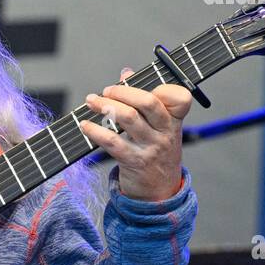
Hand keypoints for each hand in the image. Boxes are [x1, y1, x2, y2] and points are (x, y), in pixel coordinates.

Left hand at [79, 66, 191, 201]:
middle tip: (106, 90)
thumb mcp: (158, 126)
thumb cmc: (155, 150)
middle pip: (148, 102)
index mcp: (174, 119)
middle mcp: (166, 132)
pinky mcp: (134, 161)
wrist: (159, 191)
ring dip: (105, 106)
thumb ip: (144, 98)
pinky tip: (85, 125)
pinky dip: (95, 131)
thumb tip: (126, 72)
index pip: (180, 97)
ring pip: (129, 119)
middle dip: (123, 91)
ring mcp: (151, 147)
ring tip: (91, 101)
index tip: (139, 83)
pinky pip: (113, 142)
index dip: (163, 86)